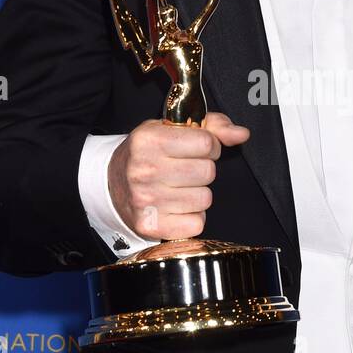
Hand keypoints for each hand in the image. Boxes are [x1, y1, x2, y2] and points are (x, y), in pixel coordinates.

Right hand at [107, 111, 249, 239]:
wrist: (110, 184)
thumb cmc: (147, 154)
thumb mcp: (171, 129)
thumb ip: (211, 126)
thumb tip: (241, 134)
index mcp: (149, 140)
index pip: (206, 143)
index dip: (209, 145)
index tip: (198, 149)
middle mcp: (145, 169)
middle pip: (208, 172)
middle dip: (204, 169)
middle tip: (187, 169)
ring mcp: (146, 200)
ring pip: (205, 199)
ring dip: (198, 193)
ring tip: (179, 187)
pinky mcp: (150, 225)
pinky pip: (197, 223)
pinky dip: (192, 217)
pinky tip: (176, 206)